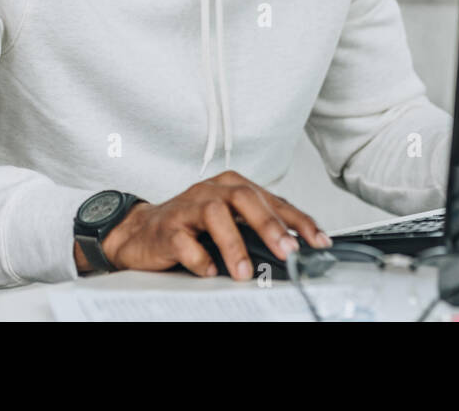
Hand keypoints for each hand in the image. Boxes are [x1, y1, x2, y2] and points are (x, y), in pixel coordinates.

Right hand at [86, 171, 332, 280]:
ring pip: (215, 215)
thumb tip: (295, 248)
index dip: (298, 221)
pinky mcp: (168, 227)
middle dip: (270, 226)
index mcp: (233, 186)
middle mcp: (213, 191)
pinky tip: (209, 271)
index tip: (317, 241)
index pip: (273, 200)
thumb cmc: (192, 226)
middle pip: (245, 199)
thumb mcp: (230, 222)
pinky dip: (199, 258)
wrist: (141, 232)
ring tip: (244, 272)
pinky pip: (185, 241)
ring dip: (234, 245)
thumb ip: (258, 229)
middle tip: (287, 251)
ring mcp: (188, 207)